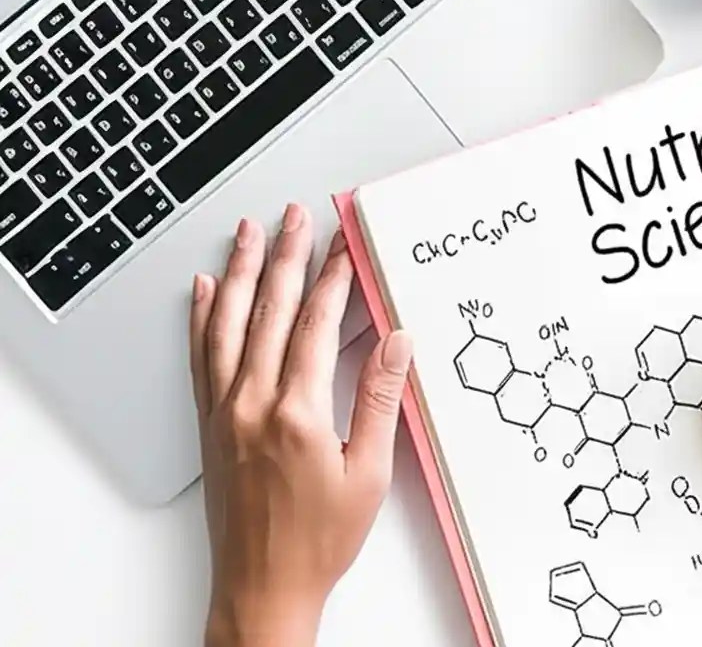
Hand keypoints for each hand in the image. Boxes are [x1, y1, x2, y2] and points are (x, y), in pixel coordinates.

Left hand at [189, 205, 412, 646]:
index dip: (333, 277)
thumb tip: (395, 343)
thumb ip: (380, 400)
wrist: (263, 587)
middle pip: (271, 311)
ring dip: (241, 273)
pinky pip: (202, 359)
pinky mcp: (210, 425)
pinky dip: (203, 320)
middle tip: (297, 217)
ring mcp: (225, 412)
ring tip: (250, 234)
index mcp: (297, 413)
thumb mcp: (369, 474)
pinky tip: (207, 292)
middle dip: (287, 257)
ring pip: (229, 325)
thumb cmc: (317, 541)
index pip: (317, 324)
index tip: (344, 244)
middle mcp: (253, 404)